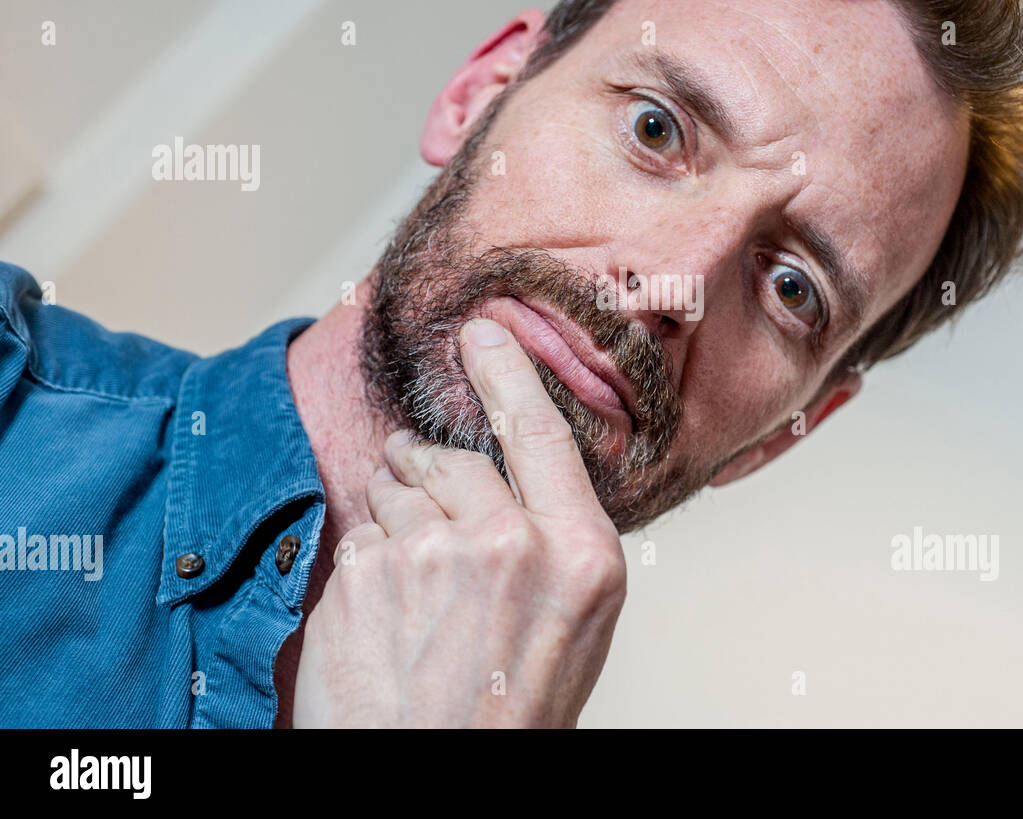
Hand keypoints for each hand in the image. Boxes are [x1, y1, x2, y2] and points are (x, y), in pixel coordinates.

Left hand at [292, 317, 627, 727]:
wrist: (436, 775)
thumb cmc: (510, 714)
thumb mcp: (574, 624)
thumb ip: (553, 543)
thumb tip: (503, 483)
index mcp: (580, 555)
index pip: (542, 432)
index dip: (507, 372)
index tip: (483, 330)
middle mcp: (511, 543)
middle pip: (456, 460)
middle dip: (427, 470)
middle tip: (421, 513)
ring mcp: (432, 555)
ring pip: (397, 490)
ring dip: (395, 519)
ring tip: (410, 591)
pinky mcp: (368, 574)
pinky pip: (361, 535)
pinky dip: (366, 563)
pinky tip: (382, 617)